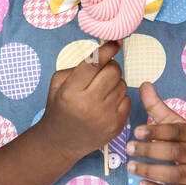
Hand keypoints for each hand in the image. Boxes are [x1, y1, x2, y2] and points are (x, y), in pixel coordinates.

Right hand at [38, 41, 131, 163]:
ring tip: (101, 90)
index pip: (95, 63)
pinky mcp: (116, 126)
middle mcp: (89, 105)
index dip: (107, 50)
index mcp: (71, 91)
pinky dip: (119, 97)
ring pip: (123, 84)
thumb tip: (105, 53)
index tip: (116, 42)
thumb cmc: (60, 107)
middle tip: (103, 71)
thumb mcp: (58, 83)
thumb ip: (79, 66)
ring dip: (115, 82)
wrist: (59, 142)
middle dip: (110, 66)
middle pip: (113, 71)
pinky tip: (107, 103)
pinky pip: (127, 99)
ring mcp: (105, 117)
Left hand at [126, 82, 185, 184]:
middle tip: (129, 148)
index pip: (177, 131)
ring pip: (174, 175)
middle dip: (149, 151)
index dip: (156, 131)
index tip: (136, 131)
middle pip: (174, 153)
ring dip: (150, 171)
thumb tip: (144, 85)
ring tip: (130, 166)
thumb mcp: (179, 126)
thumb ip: (159, 108)